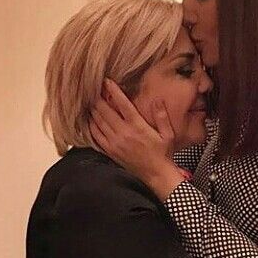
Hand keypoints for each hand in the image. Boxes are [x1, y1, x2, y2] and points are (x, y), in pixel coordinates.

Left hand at [89, 79, 183, 197]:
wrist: (156, 175)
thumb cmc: (163, 154)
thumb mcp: (167, 134)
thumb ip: (162, 116)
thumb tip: (157, 100)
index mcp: (137, 126)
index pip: (122, 104)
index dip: (113, 90)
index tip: (107, 81)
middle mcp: (123, 133)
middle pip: (105, 110)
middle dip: (98, 98)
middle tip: (94, 89)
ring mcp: (114, 143)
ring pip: (97, 122)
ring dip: (93, 110)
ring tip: (90, 101)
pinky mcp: (110, 151)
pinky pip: (95, 136)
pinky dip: (90, 126)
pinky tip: (89, 119)